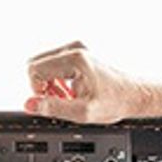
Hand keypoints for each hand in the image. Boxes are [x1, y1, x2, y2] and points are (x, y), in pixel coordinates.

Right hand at [23, 41, 148, 123]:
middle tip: (59, 100)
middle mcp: (74, 49)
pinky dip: (55, 80)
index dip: (36, 90)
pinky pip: (52, 65)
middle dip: (41, 86)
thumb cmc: (114, 102)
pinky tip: (69, 91)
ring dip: (48, 84)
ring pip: (42, 65)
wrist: (132, 95)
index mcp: (74, 59)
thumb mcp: (83, 112)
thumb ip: (54, 108)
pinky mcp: (77, 54)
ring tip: (66, 97)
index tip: (51, 102)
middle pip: (35, 65)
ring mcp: (75, 49)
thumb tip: (30, 105)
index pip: (34, 69)